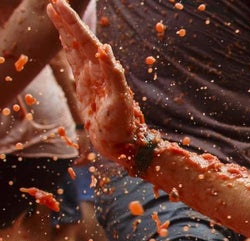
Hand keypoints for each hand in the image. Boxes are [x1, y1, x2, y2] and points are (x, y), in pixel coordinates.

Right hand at [47, 0, 147, 169]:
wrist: (125, 145)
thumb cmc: (123, 127)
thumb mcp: (120, 102)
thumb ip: (113, 77)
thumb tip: (106, 50)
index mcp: (103, 72)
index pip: (86, 41)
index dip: (73, 23)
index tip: (59, 6)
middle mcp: (97, 72)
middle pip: (79, 40)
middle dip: (67, 22)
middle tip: (52, 3)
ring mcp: (91, 79)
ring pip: (75, 48)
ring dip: (66, 31)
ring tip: (54, 14)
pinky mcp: (86, 89)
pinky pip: (75, 63)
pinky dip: (68, 49)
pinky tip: (65, 41)